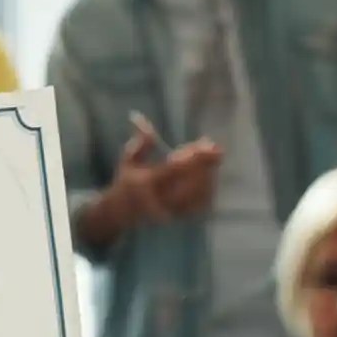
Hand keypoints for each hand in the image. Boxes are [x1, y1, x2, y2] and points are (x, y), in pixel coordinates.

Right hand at [105, 132, 221, 223]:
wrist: (122, 213)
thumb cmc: (127, 181)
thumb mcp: (128, 160)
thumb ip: (140, 143)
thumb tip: (140, 119)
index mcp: (144, 183)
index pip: (175, 169)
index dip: (194, 157)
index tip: (208, 144)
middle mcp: (158, 199)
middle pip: (191, 182)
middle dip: (206, 164)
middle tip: (214, 149)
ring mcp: (171, 210)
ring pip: (199, 193)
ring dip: (209, 174)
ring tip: (209, 161)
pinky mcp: (180, 216)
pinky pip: (202, 204)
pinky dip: (209, 188)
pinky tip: (208, 176)